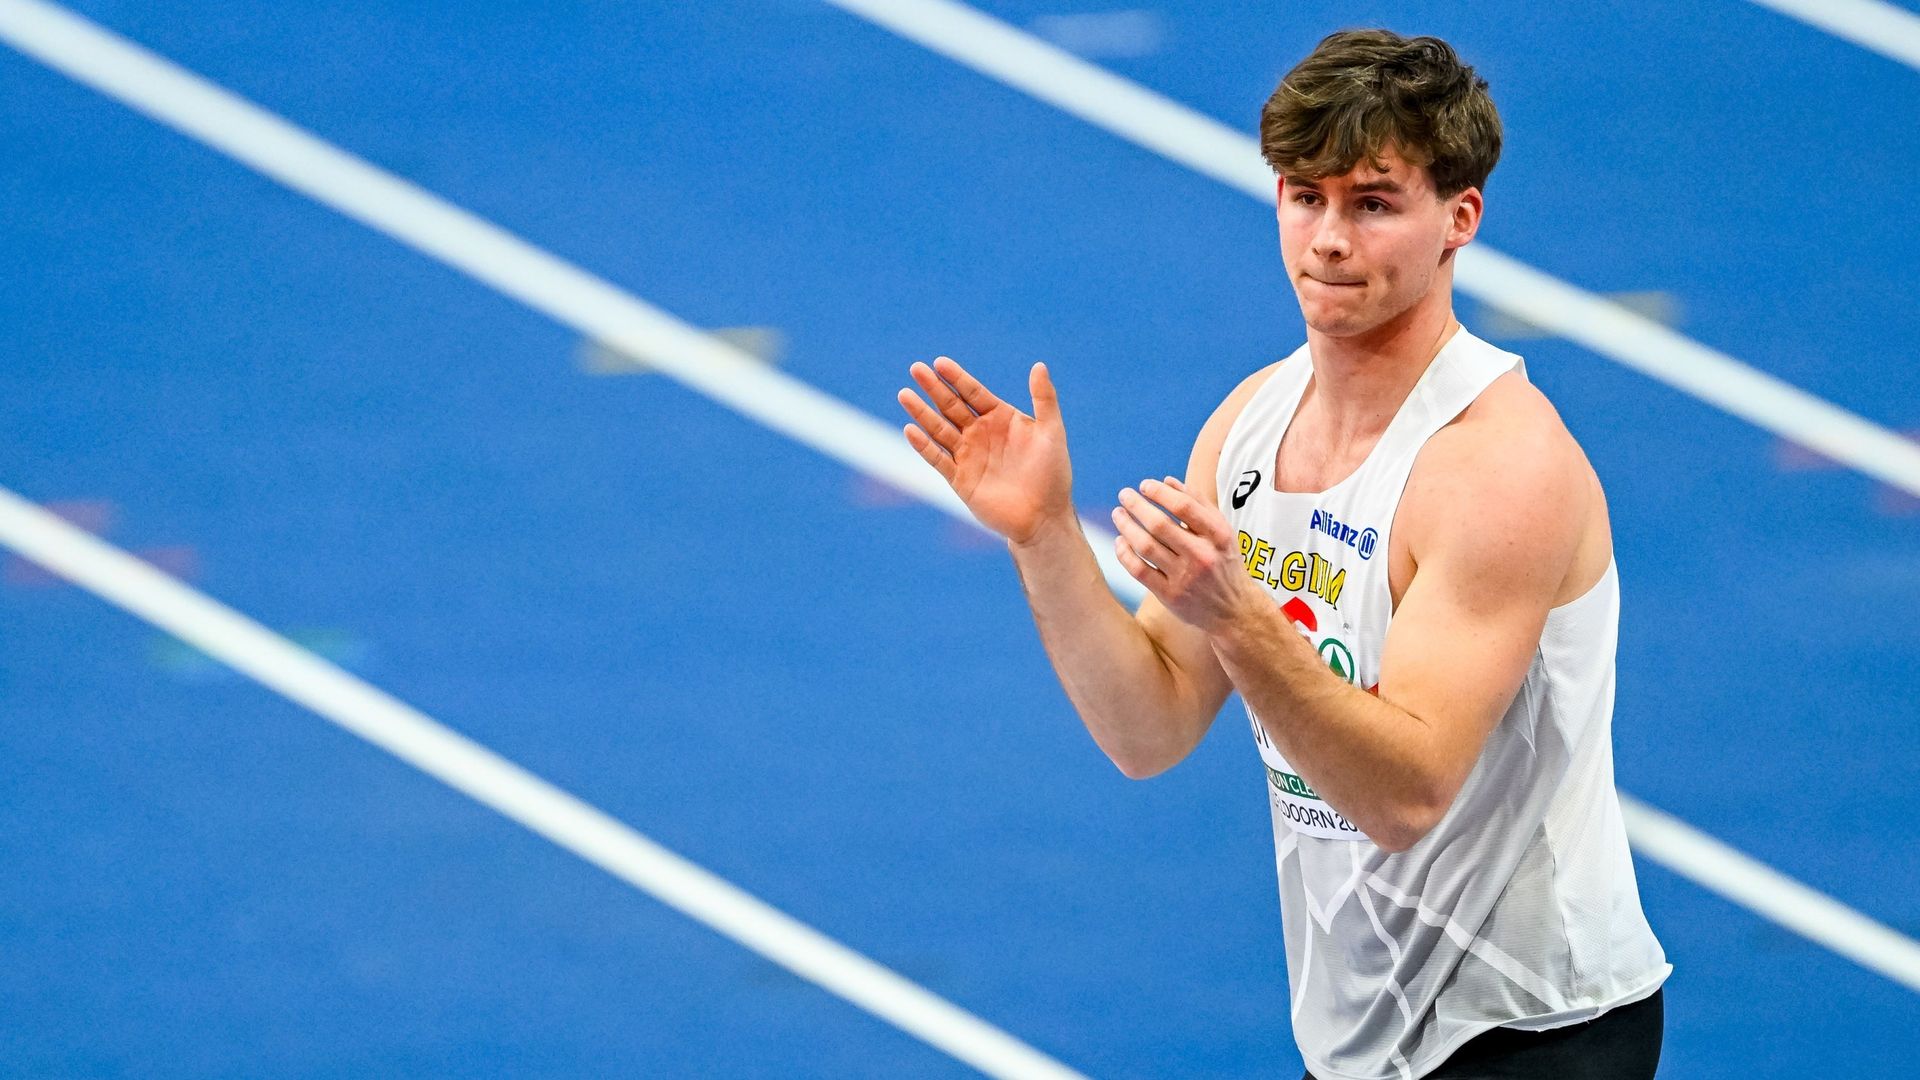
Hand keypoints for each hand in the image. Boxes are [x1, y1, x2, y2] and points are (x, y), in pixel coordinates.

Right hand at [898, 357, 1073, 544]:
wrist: (1044, 517)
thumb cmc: (1052, 473)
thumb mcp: (1051, 431)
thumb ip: (1044, 399)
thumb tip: (1039, 365)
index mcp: (1000, 418)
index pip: (973, 392)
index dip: (956, 377)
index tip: (939, 362)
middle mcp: (980, 434)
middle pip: (951, 406)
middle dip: (933, 388)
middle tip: (915, 369)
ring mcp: (968, 456)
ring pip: (939, 429)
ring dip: (922, 413)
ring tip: (904, 394)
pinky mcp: (959, 479)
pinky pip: (937, 459)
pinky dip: (923, 446)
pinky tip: (910, 430)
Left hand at [1111, 477, 1259, 634]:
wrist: (1233, 610)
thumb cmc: (1223, 562)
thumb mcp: (1221, 532)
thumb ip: (1198, 504)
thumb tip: (1167, 480)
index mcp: (1218, 536)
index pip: (1184, 506)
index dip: (1159, 493)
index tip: (1144, 485)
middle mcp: (1202, 556)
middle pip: (1159, 525)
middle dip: (1136, 506)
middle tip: (1124, 495)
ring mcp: (1185, 578)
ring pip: (1145, 546)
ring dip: (1126, 526)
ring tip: (1118, 514)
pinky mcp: (1170, 596)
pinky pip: (1139, 571)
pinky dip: (1125, 554)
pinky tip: (1120, 541)